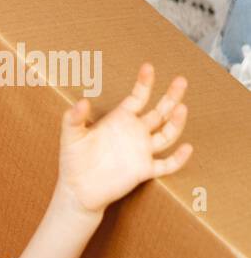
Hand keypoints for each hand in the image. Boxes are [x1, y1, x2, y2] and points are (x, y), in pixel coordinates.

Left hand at [57, 63, 191, 215]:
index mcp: (120, 120)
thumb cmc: (73, 161)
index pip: (138, 97)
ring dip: (175, 122)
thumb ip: (74, 118)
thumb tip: (81, 101)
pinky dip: (178, 158)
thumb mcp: (71, 136)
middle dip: (171, 96)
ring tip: (181, 108)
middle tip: (181, 81)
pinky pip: (166, 165)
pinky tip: (186, 148)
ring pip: (167, 134)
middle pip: (160, 112)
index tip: (148, 67)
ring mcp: (142, 151)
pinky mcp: (144, 171)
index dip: (144, 83)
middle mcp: (135, 132)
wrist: (78, 190)